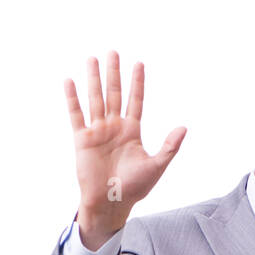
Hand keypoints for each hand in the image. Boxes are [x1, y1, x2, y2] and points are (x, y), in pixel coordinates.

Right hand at [64, 51, 185, 248]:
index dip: (137, 83)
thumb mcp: (156, 166)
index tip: (139, 63)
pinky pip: (77, 115)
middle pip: (115, 94)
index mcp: (132, 131)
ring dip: (94, 79)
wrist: (111, 203)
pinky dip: (73, 99)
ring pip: (96, 99)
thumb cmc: (134, 188)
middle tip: (113, 51)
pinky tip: (70, 81)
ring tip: (93, 59)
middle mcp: (114, 127)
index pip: (136, 100)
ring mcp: (98, 132)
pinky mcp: (82, 140)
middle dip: (114, 73)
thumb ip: (169, 146)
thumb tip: (184, 127)